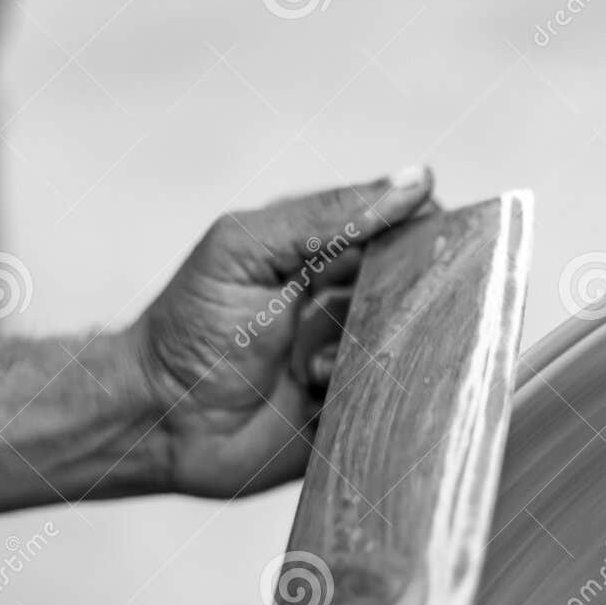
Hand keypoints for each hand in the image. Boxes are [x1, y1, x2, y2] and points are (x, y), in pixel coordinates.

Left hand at [132, 168, 435, 496]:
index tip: (446, 237)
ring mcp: (354, 360)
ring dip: (378, 353)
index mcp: (325, 254)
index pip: (400, 228)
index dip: (430, 229)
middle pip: (417, 290)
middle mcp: (348, 304)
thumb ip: (326, 216)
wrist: (159, 423)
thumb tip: (415, 181)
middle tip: (374, 312)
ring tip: (314, 367)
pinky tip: (320, 395)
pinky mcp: (355, 412)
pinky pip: (396, 401)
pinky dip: (377, 397)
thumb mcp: (247, 250)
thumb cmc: (192, 329)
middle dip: (410, 298)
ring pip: (411, 347)